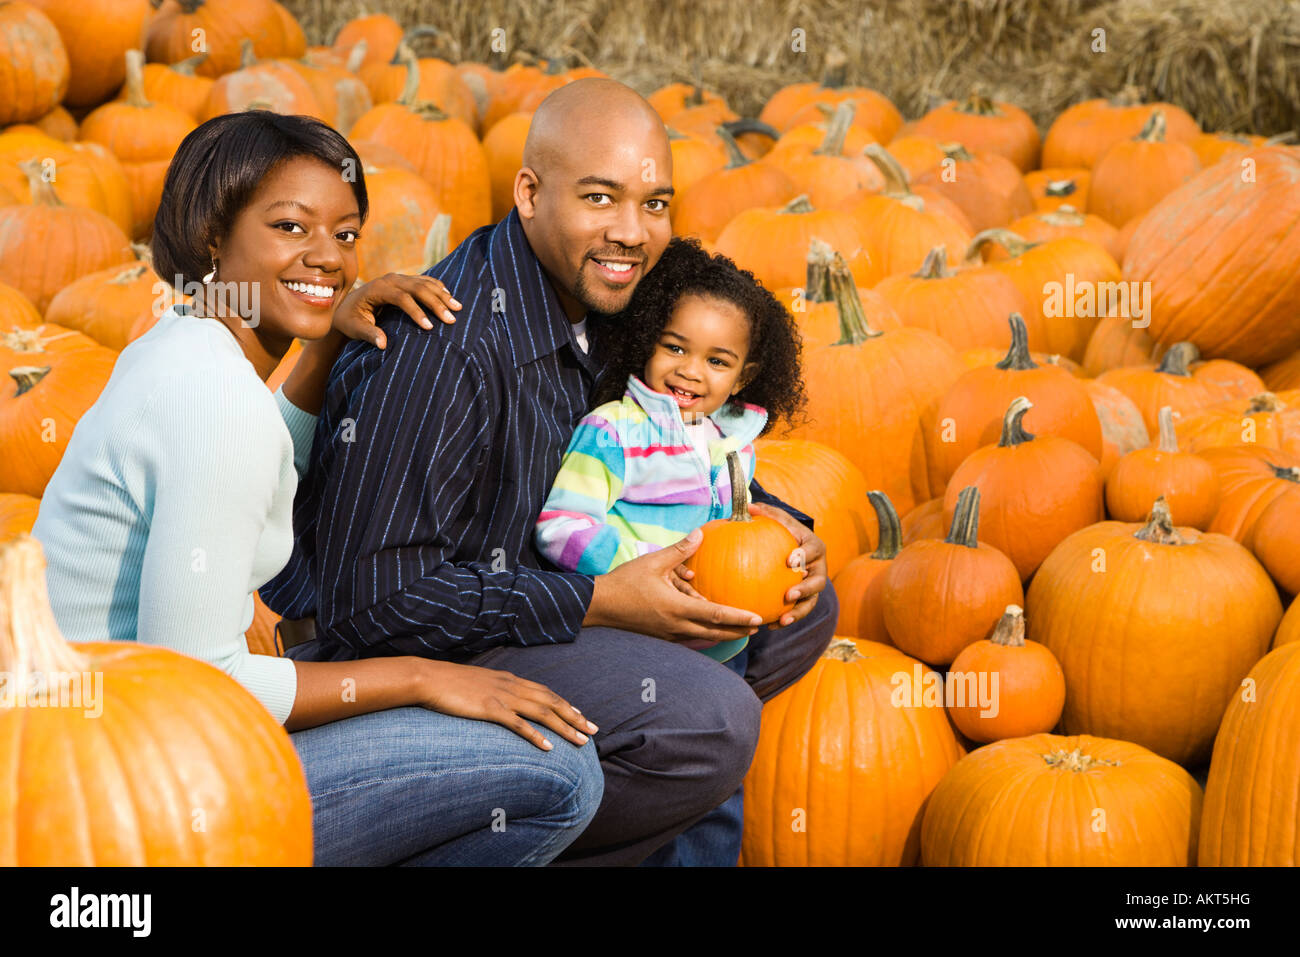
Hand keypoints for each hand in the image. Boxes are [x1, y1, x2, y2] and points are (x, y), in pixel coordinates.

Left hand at [332, 273, 461, 348]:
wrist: (347, 307)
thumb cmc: (350, 319)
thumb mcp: (355, 328)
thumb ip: (369, 334)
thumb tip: (383, 344)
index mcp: (378, 289)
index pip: (402, 298)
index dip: (417, 312)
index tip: (429, 328)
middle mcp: (391, 280)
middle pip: (418, 288)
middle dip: (436, 303)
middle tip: (451, 319)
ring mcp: (399, 278)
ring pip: (425, 283)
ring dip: (442, 295)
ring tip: (458, 308)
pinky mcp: (405, 281)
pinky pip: (425, 281)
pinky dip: (438, 288)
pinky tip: (450, 296)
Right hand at [415, 659, 597, 751]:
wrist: (429, 677)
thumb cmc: (450, 683)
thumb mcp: (479, 683)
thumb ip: (494, 690)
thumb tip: (503, 701)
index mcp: (509, 679)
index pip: (545, 692)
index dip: (566, 704)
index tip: (582, 715)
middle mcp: (511, 686)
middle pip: (552, 702)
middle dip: (575, 717)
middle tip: (594, 731)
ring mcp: (502, 697)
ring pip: (542, 713)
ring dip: (565, 728)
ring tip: (581, 742)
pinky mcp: (490, 709)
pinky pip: (519, 724)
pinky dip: (536, 735)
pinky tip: (549, 747)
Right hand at [585, 528, 763, 642]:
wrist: (600, 606)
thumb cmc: (625, 582)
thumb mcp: (653, 562)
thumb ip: (679, 550)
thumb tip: (700, 534)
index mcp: (676, 608)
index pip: (714, 615)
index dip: (738, 618)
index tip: (757, 619)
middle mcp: (676, 625)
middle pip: (714, 633)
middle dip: (738, 631)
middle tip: (758, 628)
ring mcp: (669, 634)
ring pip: (703, 637)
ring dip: (723, 633)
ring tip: (741, 629)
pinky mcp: (662, 635)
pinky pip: (689, 636)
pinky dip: (705, 632)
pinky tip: (711, 628)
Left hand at [749, 502, 826, 627]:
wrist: (794, 549)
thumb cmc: (784, 532)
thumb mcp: (778, 522)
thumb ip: (766, 514)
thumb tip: (749, 506)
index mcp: (814, 546)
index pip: (813, 550)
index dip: (804, 556)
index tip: (790, 560)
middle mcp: (818, 568)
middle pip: (818, 581)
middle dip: (805, 589)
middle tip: (788, 594)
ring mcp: (814, 585)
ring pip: (811, 601)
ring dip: (798, 612)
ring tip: (783, 619)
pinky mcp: (806, 599)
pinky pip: (799, 612)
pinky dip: (787, 619)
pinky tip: (771, 626)